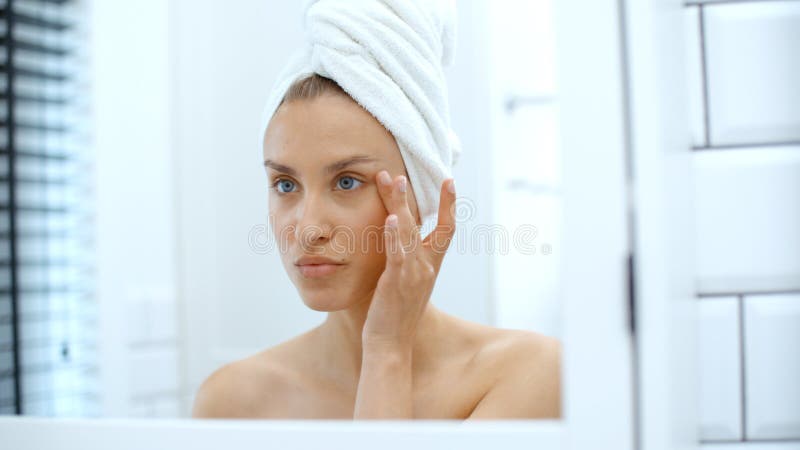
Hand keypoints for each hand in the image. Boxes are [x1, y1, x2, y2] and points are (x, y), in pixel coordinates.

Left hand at [361, 170, 456, 345]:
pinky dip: (396, 235)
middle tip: (399, 172)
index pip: (446, 229)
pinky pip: (398, 254)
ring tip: (393, 181)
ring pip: (409, 232)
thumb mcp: (403, 282)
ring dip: (400, 204)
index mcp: (430, 265)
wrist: (391, 345)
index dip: (449, 204)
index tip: (448, 180)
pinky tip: (391, 218)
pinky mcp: (398, 282)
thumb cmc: (393, 314)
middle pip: (426, 223)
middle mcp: (426, 267)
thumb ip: (405, 260)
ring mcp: (414, 274)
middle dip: (411, 196)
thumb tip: (397, 240)